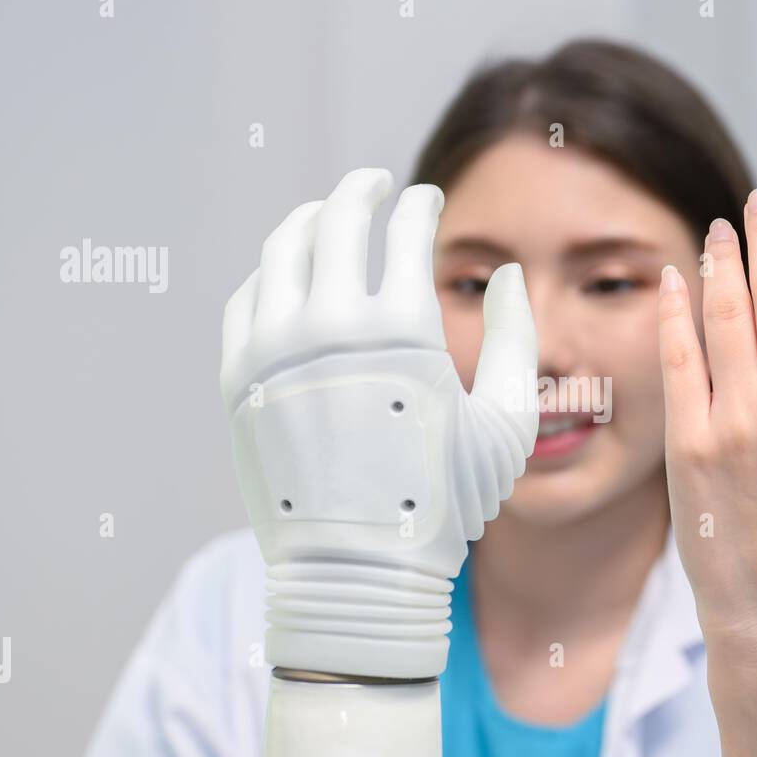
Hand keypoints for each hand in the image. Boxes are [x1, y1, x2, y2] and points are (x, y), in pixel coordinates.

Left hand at [220, 168, 537, 679]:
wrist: (358, 571)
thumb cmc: (443, 502)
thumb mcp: (507, 424)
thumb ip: (518, 338)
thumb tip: (502, 275)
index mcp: (400, 328)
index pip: (405, 229)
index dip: (420, 206)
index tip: (425, 201)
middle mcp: (327, 325)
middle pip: (336, 220)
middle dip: (360, 191)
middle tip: (373, 185)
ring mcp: (272, 350)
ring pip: (281, 249)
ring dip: (309, 220)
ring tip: (326, 217)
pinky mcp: (238, 379)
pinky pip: (246, 300)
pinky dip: (269, 274)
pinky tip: (287, 275)